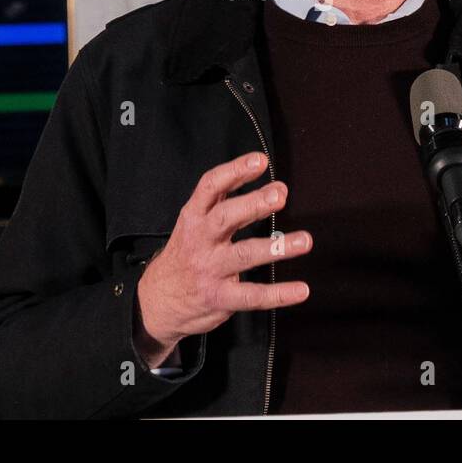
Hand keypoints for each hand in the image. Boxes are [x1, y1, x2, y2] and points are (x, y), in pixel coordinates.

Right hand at [134, 152, 312, 367]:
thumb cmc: (185, 254)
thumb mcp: (193, 222)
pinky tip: (301, 290)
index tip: (260, 161)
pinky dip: (279, 294)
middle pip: (226, 217)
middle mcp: (200, 240)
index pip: (211, 187)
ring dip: (276, 247)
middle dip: (254, 204)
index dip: (235, 171)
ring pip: (244, 255)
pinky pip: (252, 296)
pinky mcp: (220, 297)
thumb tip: (263, 177)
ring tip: (304, 241)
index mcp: (193, 217)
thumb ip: (223, 200)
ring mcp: (210, 269)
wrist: (158, 301)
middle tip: (280, 194)